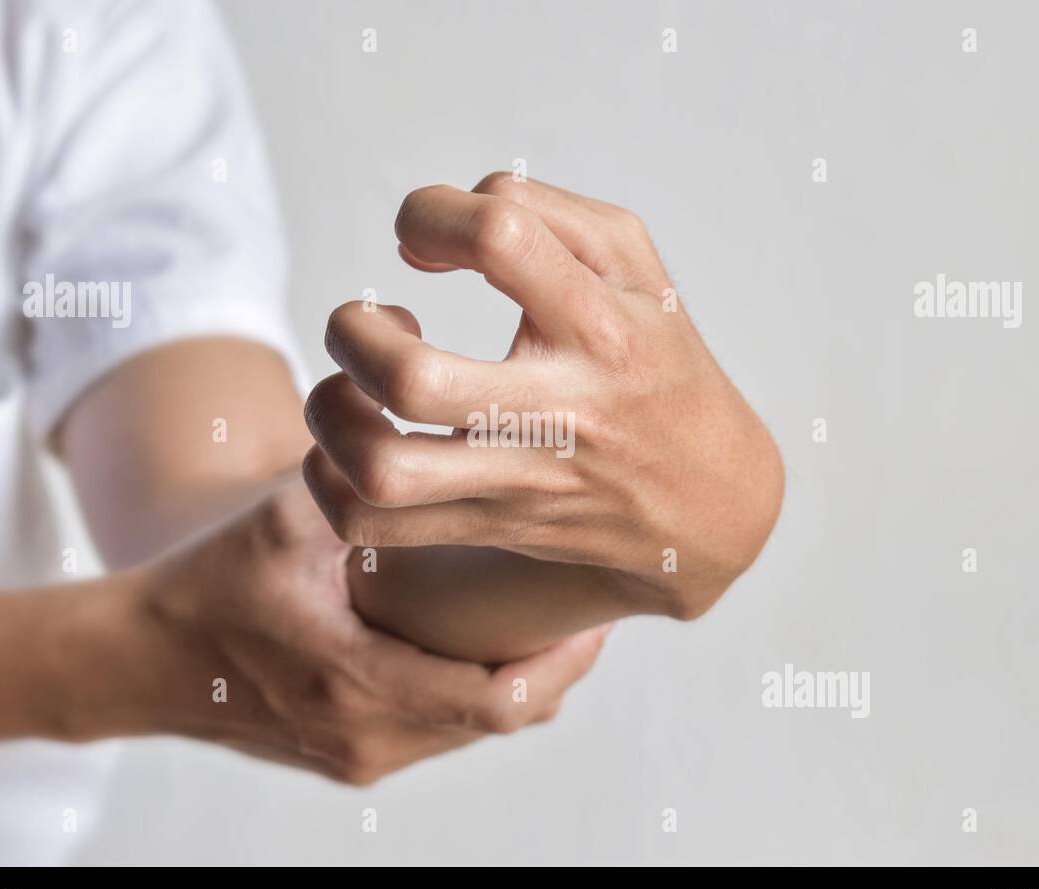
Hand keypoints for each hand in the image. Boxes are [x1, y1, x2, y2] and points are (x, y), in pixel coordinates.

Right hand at [139, 481, 607, 783]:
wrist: (143, 656)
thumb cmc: (211, 581)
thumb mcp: (285, 522)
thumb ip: (359, 484)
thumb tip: (435, 422)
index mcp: (351, 682)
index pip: (494, 698)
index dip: (560, 661)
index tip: (592, 615)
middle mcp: (364, 736)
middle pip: (501, 717)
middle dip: (554, 665)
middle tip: (583, 605)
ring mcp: (359, 756)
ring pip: (475, 729)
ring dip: (521, 680)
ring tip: (549, 618)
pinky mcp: (353, 756)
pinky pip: (444, 732)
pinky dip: (479, 693)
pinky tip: (490, 642)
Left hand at [304, 173, 782, 619]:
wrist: (710, 501)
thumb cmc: (656, 358)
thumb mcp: (634, 263)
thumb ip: (540, 211)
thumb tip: (420, 237)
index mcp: (601, 325)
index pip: (502, 239)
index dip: (432, 215)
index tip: (423, 236)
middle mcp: (560, 408)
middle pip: (413, 379)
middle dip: (353, 333)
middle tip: (365, 321)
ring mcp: (523, 480)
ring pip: (384, 471)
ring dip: (330, 417)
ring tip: (349, 389)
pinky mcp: (494, 526)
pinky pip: (376, 527)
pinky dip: (328, 483)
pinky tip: (348, 446)